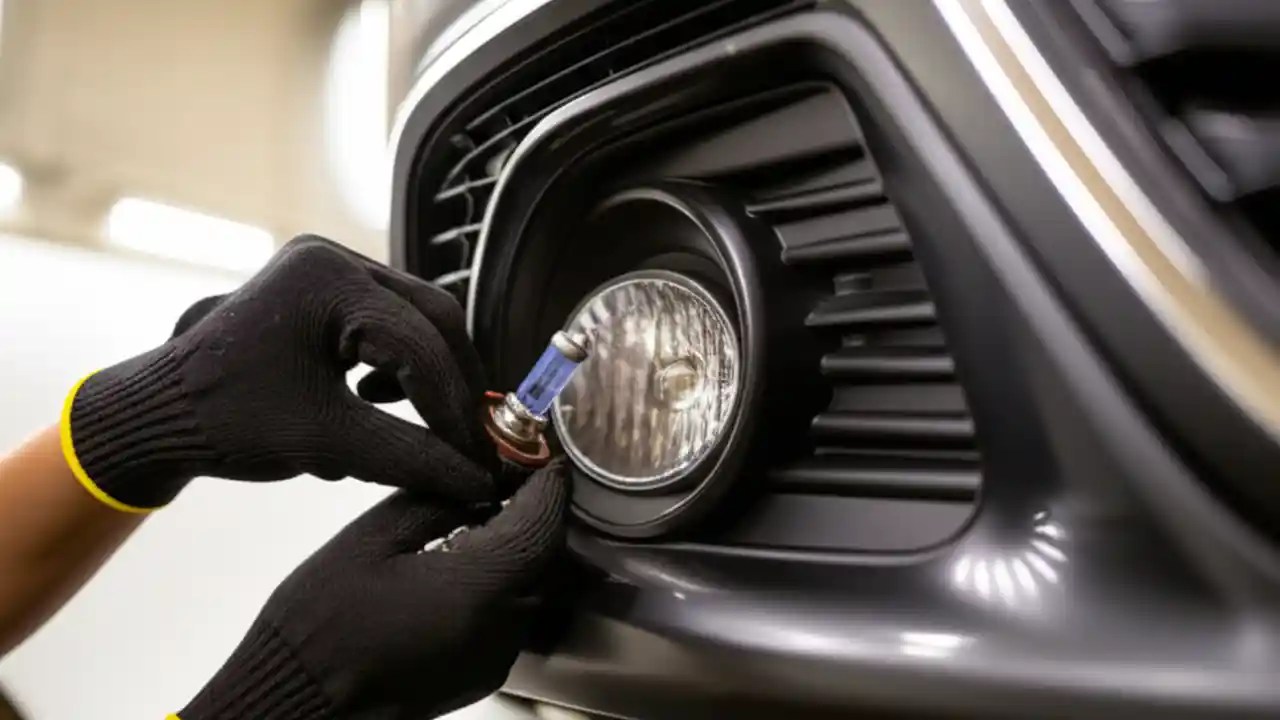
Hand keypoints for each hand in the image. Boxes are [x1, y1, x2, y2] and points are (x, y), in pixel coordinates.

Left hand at [63, 235, 493, 510]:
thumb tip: (479, 479)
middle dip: (454, 384)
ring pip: (417, 318)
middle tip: (472, 441)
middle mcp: (331, 258)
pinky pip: (390, 319)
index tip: (481, 458)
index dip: (457, 407)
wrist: (159, 413)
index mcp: (327, 280)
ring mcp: (327, 267)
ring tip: (423, 424)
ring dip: (430, 373)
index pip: (421, 344)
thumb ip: (412, 457)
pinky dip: (401, 363)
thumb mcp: (328, 443)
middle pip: (433, 317)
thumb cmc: (228, 422)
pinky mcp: (325, 287)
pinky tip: (377, 398)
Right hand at [179, 463, 568, 719]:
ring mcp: (495, 658)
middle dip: (533, 514)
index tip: (539, 457)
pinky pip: (509, 615)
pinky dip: (499, 583)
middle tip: (507, 477)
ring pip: (531, 586)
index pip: (544, 525)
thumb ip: (440, 500)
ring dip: (516, 549)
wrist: (297, 705)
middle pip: (547, 556)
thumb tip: (482, 478)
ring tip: (479, 516)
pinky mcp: (482, 675)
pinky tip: (461, 564)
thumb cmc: (322, 623)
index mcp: (479, 588)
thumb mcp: (374, 538)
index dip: (547, 485)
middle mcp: (502, 629)